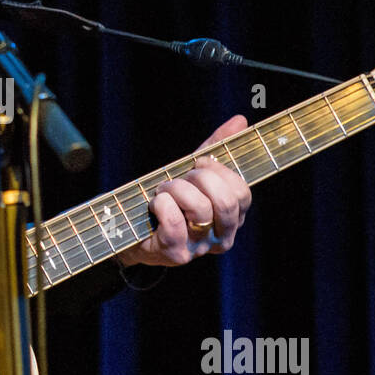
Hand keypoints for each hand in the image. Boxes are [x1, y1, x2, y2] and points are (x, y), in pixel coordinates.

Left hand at [116, 114, 251, 267]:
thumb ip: (217, 147)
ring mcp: (200, 248)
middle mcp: (222, 236)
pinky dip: (161, 205)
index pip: (242, 193)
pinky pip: (173, 222)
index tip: (200, 163)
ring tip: (163, 190)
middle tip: (180, 178)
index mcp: (233, 217)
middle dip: (199, 179)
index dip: (220, 171)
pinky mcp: (176, 253)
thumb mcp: (194, 171)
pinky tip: (154, 204)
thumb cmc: (170, 198)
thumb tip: (239, 120)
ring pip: (200, 209)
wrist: (132, 227)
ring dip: (176, 189)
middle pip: (226, 200)